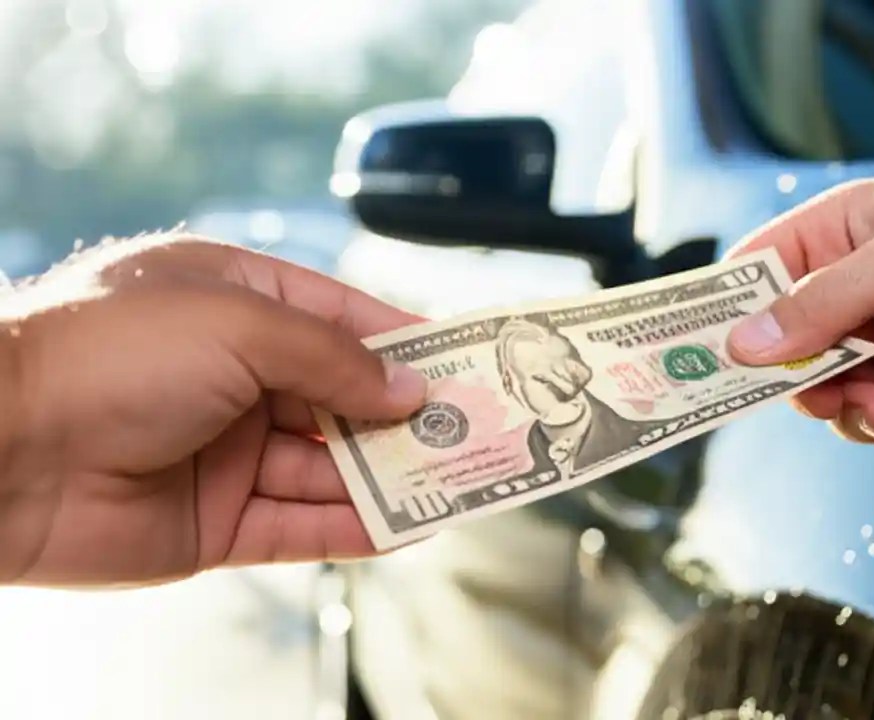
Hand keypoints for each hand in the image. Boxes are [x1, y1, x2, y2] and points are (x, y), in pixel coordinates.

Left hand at [0, 237, 427, 585]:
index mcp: (233, 301)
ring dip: (396, 475)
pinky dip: (358, 527)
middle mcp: (234, 374)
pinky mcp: (216, 521)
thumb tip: (406, 390)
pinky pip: (303, 525)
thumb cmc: (105, 355)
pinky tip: (409, 526)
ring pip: (332, 466)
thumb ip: (332, 359)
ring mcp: (226, 450)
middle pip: (345, 397)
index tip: (467, 359)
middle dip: (410, 415)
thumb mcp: (237, 323)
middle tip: (477, 429)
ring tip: (461, 480)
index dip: (406, 340)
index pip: (342, 318)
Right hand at [726, 176, 873, 464]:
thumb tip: (745, 344)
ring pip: (836, 408)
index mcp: (838, 238)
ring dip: (870, 417)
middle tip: (838, 399)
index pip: (753, 276)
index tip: (705, 361)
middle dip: (813, 387)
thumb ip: (826, 303)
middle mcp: (856, 297)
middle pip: (785, 357)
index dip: (726, 319)